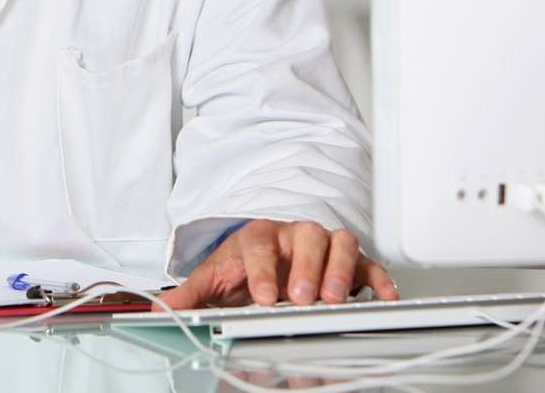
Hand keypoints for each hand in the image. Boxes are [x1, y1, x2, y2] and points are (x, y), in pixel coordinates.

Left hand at [154, 220, 397, 309]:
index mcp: (259, 235)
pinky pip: (369, 263)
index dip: (263, 269)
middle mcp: (293, 235)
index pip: (260, 244)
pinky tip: (384, 297)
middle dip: (304, 268)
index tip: (263, 296)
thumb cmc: (242, 264)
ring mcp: (323, 245)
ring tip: (335, 299)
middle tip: (300, 297)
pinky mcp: (349, 261)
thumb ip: (190, 295)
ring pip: (339, 242)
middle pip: (305, 238)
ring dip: (340, 269)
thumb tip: (160, 310)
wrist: (264, 254)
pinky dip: (378, 278)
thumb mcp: (213, 277)